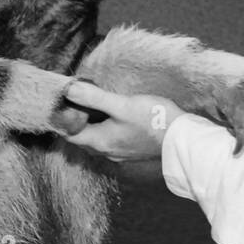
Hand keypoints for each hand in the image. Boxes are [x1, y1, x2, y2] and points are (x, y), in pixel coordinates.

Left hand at [56, 82, 182, 160]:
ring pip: (95, 140)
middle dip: (75, 121)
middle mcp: (106, 151)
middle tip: (75, 99)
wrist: (181, 139)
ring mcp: (119, 153)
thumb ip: (93, 97)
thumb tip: (68, 89)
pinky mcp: (131, 151)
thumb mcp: (121, 104)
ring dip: (90, 126)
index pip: (68, 132)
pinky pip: (109, 141)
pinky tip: (112, 118)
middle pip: (81, 137)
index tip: (62, 100)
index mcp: (99, 141)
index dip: (62, 117)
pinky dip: (104, 130)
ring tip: (91, 106)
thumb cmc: (152, 120)